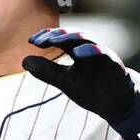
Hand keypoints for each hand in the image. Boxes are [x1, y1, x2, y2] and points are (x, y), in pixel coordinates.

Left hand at [22, 28, 139, 128]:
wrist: (115, 105)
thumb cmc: (91, 90)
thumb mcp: (65, 81)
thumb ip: (46, 71)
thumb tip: (24, 61)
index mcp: (77, 51)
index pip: (60, 38)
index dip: (46, 36)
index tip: (31, 41)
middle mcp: (90, 49)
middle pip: (72, 35)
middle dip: (55, 35)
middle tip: (39, 40)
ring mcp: (102, 54)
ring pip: (87, 40)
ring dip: (70, 38)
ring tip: (55, 40)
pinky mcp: (114, 63)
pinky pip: (103, 54)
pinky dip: (92, 51)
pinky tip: (79, 52)